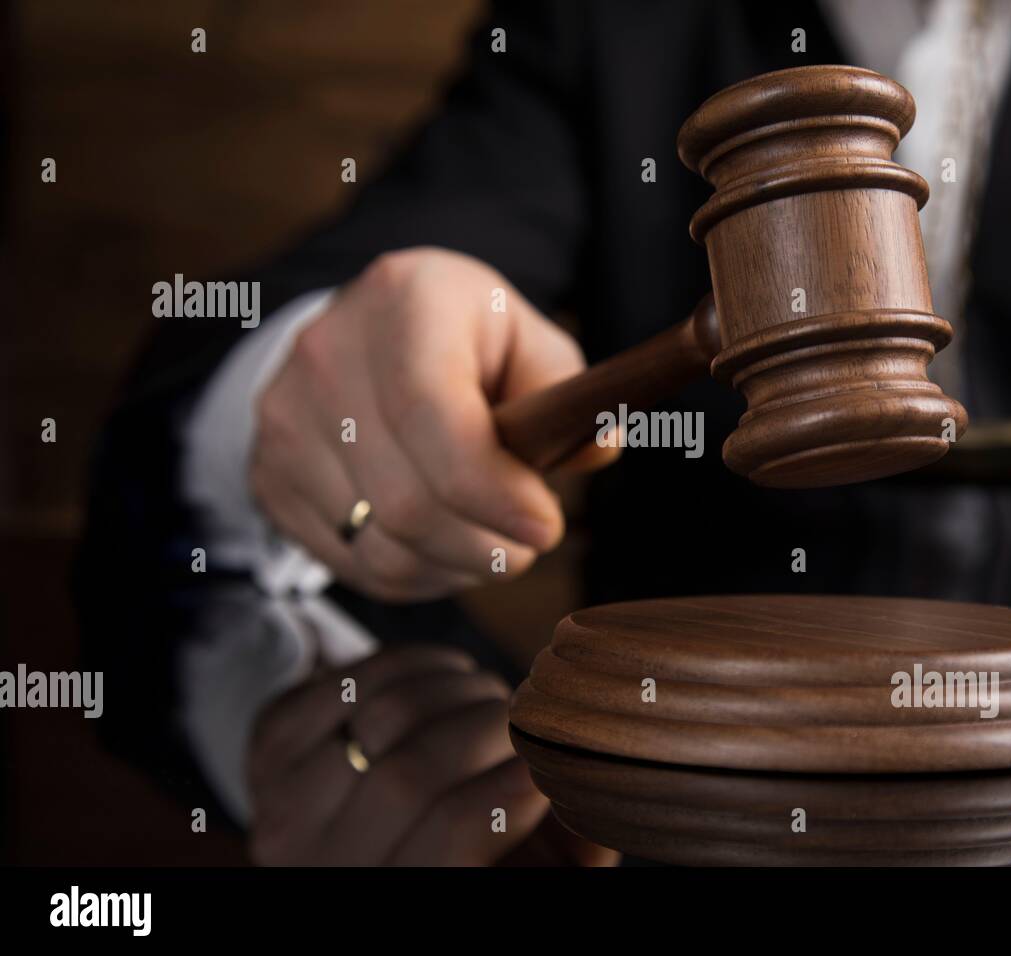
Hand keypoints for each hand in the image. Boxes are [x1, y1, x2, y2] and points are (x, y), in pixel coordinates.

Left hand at [246, 644, 617, 865]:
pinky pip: (351, 679)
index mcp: (391, 896)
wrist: (353, 819)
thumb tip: (599, 819)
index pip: (448, 841)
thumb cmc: (455, 839)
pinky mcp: (270, 741)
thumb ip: (564, 854)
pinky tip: (444, 675)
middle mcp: (320, 865)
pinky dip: (414, 663)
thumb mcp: (517, 865)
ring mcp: (282, 802)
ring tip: (488, 696)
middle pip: (410, 777)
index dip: (504, 798)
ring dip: (455, 689)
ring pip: (382, 717)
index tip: (542, 766)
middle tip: (527, 713)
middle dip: (488, 729)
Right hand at [251, 247, 615, 602]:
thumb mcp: (527, 341)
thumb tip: (598, 448)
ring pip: (380, 549)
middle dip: (487, 545)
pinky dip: (414, 574)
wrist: (366, 331)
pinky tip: (439, 540)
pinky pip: (353, 566)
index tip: (545, 526)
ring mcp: (284, 421)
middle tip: (527, 542)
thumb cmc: (464, 342)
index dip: (493, 491)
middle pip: (407, 503)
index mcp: (404, 302)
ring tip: (488, 540)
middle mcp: (328, 356)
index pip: (434, 419)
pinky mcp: (269, 478)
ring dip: (455, 566)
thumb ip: (568, 395)